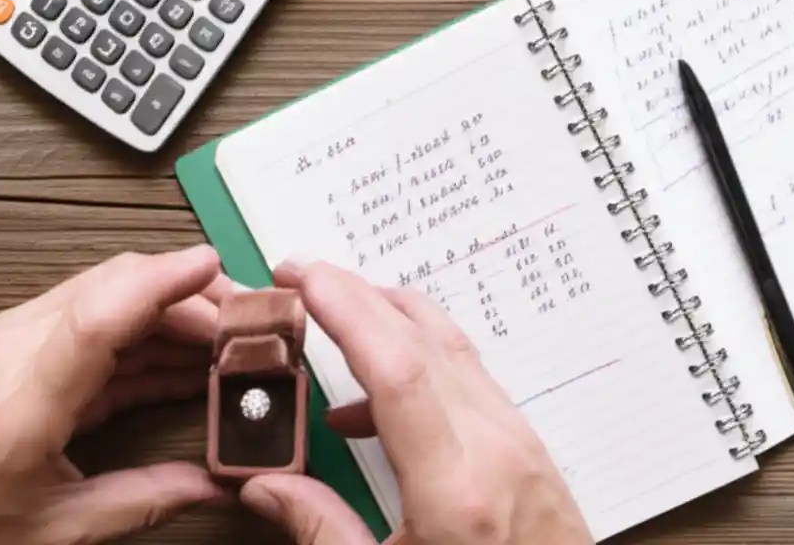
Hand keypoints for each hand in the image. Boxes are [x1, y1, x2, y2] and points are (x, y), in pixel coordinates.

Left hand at [0, 245, 228, 544]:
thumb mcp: (53, 530)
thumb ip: (143, 500)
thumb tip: (213, 484)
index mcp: (19, 402)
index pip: (99, 313)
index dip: (162, 280)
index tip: (213, 264)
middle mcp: (10, 353)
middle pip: (113, 287)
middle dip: (190, 295)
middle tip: (248, 325)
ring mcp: (8, 342)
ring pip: (105, 295)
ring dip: (170, 310)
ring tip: (226, 343)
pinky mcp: (13, 346)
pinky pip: (90, 320)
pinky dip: (140, 331)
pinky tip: (178, 359)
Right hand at [241, 261, 591, 544]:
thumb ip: (322, 532)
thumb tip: (264, 484)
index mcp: (456, 492)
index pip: (396, 370)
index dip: (345, 311)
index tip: (301, 277)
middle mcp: (496, 452)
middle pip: (423, 340)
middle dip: (356, 293)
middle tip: (300, 274)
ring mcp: (521, 445)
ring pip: (452, 348)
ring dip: (389, 316)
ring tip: (330, 313)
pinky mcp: (529, 450)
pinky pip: (468, 380)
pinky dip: (417, 360)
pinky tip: (371, 404)